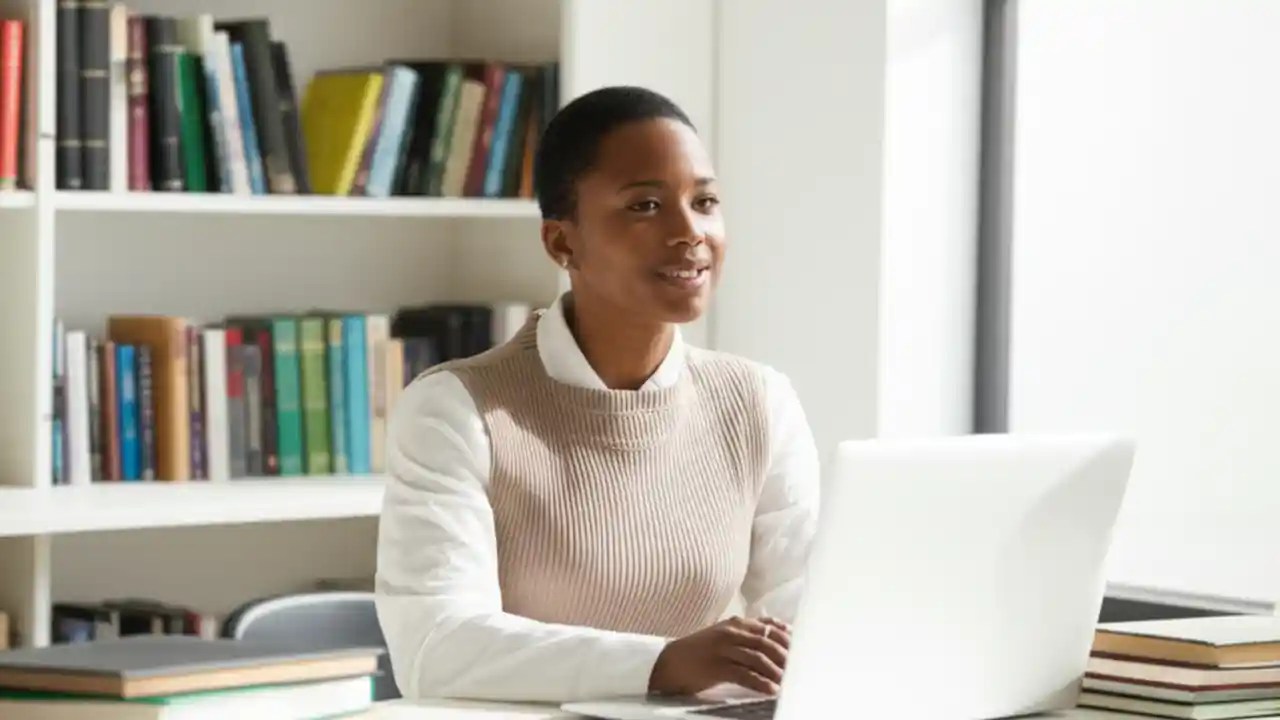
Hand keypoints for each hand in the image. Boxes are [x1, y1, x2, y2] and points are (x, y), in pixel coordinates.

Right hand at [648, 616, 791, 696]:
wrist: (670, 662)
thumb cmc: (701, 651)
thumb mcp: (725, 635)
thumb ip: (749, 633)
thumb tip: (779, 632)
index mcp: (736, 623)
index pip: (769, 628)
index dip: (788, 639)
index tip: (804, 649)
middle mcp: (731, 632)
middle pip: (767, 642)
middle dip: (786, 656)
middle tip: (801, 668)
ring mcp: (723, 649)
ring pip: (758, 658)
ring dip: (777, 671)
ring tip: (791, 682)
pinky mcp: (716, 666)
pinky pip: (744, 674)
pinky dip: (760, 683)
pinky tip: (771, 690)